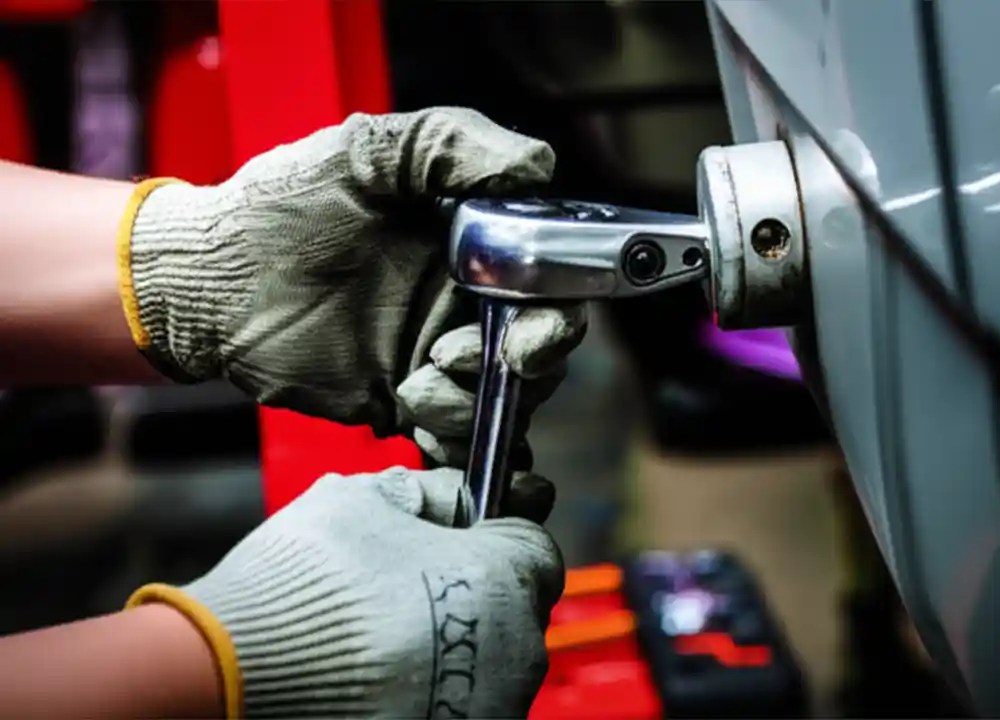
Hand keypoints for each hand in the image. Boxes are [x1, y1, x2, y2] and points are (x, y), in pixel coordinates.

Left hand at [122, 108, 586, 437]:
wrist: (212, 284)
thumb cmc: (283, 207)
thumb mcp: (369, 153)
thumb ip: (453, 145)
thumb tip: (538, 165)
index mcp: (477, 249)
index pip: (555, 288)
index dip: (558, 317)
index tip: (526, 334)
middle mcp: (469, 305)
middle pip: (543, 353)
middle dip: (519, 367)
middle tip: (453, 355)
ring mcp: (438, 358)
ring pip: (505, 404)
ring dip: (472, 405)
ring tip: (412, 384)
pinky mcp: (404, 404)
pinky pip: (459, 440)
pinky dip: (458, 444)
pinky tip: (417, 417)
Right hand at [129, 467, 562, 717]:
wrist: (236, 669)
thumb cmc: (308, 577)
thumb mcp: (367, 497)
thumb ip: (429, 491)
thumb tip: (456, 496)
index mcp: (504, 578)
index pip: (536, 550)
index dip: (496, 538)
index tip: (461, 538)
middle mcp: (515, 649)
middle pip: (516, 609)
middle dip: (476, 592)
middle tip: (413, 588)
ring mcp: (490, 706)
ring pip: (492, 662)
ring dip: (456, 643)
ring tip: (387, 637)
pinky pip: (462, 703)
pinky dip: (435, 689)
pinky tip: (381, 677)